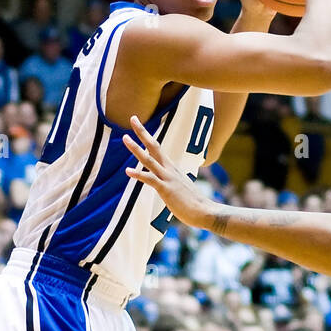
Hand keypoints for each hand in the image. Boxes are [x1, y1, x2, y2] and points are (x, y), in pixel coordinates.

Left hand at [124, 116, 216, 230]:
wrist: (205, 212)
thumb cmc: (194, 204)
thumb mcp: (181, 188)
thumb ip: (173, 183)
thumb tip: (168, 184)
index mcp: (172, 168)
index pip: (157, 148)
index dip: (147, 136)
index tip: (139, 125)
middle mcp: (170, 170)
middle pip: (154, 146)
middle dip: (142, 132)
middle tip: (133, 118)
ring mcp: (168, 178)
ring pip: (149, 160)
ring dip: (136, 149)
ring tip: (125, 138)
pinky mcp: (167, 190)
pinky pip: (150, 180)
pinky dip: (138, 175)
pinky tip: (128, 171)